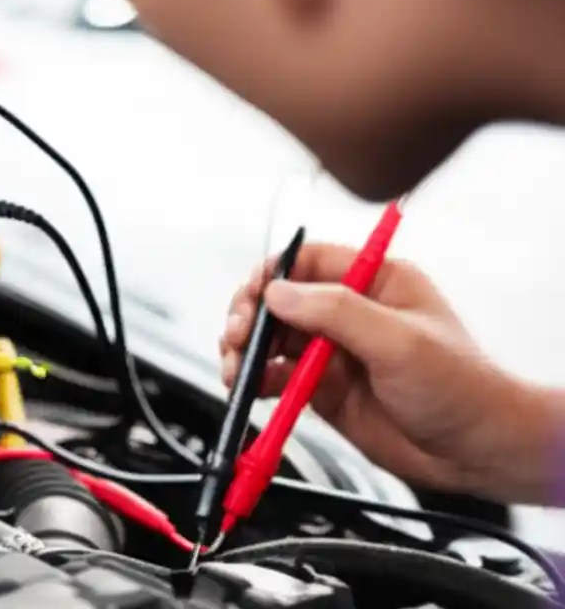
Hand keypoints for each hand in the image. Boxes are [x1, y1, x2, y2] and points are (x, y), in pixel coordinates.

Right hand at [221, 243, 561, 504]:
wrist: (476, 452)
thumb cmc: (460, 389)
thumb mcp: (399, 342)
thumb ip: (336, 312)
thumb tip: (279, 293)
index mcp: (374, 281)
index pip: (308, 261)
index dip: (273, 274)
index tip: (252, 298)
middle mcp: (349, 312)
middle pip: (279, 300)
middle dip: (250, 316)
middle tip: (237, 336)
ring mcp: (333, 351)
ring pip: (271, 339)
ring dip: (246, 350)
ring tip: (238, 368)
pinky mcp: (322, 388)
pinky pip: (276, 376)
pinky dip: (257, 380)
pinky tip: (253, 387)